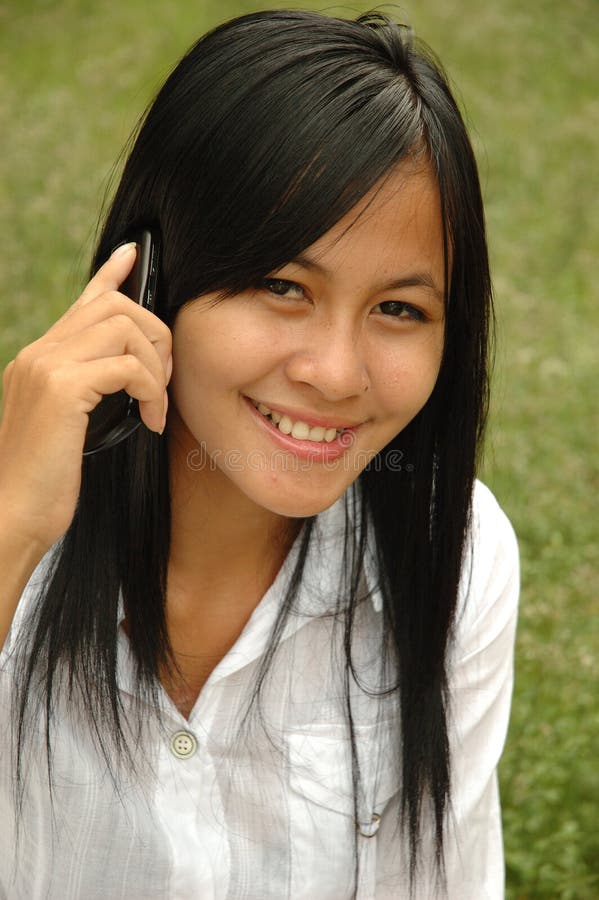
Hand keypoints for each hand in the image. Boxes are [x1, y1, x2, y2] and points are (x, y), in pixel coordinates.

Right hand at [0, 243, 171, 552]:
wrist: (13, 515)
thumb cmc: (47, 481)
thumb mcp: (71, 426)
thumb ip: (91, 389)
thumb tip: (131, 373)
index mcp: (39, 358)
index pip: (82, 302)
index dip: (111, 274)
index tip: (133, 254)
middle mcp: (39, 353)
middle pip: (116, 306)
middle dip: (157, 337)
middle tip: (164, 383)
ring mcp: (46, 366)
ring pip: (126, 328)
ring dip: (157, 367)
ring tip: (156, 406)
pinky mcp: (61, 389)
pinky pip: (129, 367)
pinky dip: (152, 392)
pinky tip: (150, 422)